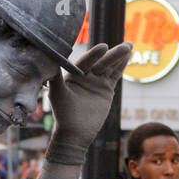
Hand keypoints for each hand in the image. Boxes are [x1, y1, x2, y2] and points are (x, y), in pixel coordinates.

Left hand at [46, 42, 132, 164]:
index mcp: (73, 74)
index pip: (85, 61)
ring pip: (109, 66)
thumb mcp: (58, 95)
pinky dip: (122, 66)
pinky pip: (115, 75)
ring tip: (129, 45)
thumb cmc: (63, 115)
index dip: (94, 55)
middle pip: (100, 62)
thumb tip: (49, 60)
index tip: (103, 47)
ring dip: (119, 56)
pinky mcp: (106, 88)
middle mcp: (85, 75)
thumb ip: (55, 77)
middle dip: (113, 54)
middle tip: (125, 45)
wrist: (75, 134)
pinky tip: (129, 56)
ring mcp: (96, 81)